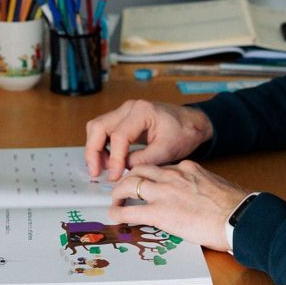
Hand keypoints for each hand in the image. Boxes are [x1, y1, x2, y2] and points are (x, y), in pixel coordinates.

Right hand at [84, 99, 212, 181]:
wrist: (192, 123)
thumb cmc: (183, 132)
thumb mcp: (167, 150)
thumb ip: (143, 160)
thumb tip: (122, 170)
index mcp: (142, 111)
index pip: (119, 136)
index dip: (115, 159)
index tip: (115, 176)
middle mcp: (129, 108)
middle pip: (98, 127)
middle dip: (93, 152)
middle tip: (96, 173)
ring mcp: (124, 112)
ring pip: (97, 128)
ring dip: (95, 149)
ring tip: (102, 169)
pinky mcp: (123, 119)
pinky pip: (104, 131)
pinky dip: (101, 146)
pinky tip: (107, 162)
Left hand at [108, 161, 248, 252]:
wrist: (238, 217)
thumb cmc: (234, 206)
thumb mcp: (215, 186)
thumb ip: (201, 186)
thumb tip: (198, 197)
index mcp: (187, 168)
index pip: (161, 167)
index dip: (150, 176)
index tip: (147, 182)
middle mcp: (172, 176)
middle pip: (140, 170)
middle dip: (128, 178)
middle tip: (123, 188)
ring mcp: (164, 192)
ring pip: (130, 184)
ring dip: (119, 192)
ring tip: (115, 200)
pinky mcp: (160, 212)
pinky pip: (131, 210)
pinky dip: (119, 212)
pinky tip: (115, 216)